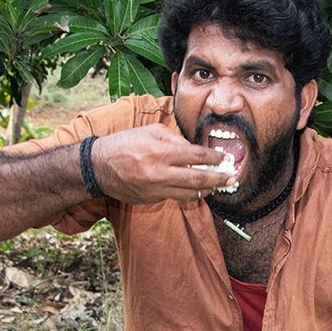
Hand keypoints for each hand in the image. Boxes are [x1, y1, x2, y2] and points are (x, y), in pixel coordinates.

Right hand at [90, 125, 236, 203]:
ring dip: (207, 190)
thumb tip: (195, 149)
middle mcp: (160, 172)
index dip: (214, 158)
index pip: (196, 156)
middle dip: (219, 179)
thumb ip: (175, 139)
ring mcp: (157, 189)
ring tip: (218, 185)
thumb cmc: (125, 144)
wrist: (99, 167)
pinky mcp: (153, 199)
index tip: (226, 158)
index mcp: (161, 151)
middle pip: (198, 179)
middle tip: (232, 178)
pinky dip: (190, 192)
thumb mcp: (150, 131)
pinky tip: (198, 188)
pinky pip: (177, 196)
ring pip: (190, 193)